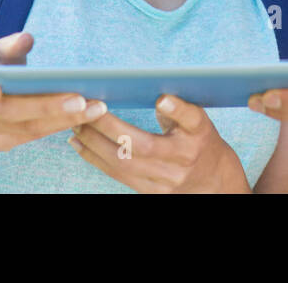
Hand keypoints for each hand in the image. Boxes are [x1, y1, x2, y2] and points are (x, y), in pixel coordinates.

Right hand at [0, 31, 106, 151]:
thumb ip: (12, 44)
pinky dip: (55, 128)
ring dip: (60, 121)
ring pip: (22, 128)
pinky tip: (81, 119)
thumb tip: (26, 39)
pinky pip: (26, 138)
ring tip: (94, 109)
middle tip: (83, 100)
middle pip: (8, 109)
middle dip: (48, 106)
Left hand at [68, 94, 249, 192]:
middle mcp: (183, 159)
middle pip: (142, 146)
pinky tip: (80, 145)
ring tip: (76, 125)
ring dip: (94, 144)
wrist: (211, 180)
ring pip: (124, 164)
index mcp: (198, 135)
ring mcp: (166, 181)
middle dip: (108, 127)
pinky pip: (118, 176)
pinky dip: (95, 159)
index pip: (190, 119)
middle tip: (85, 109)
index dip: (177, 109)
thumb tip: (157, 94)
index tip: (162, 98)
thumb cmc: (198, 140)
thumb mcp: (198, 120)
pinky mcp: (150, 193)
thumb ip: (180, 108)